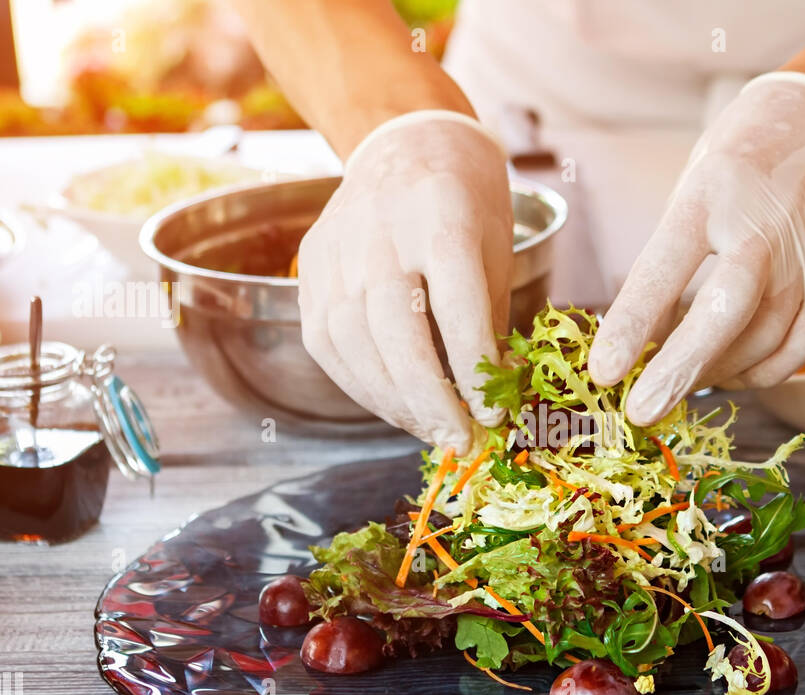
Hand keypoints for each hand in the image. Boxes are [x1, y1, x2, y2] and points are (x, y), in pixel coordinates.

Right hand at [298, 110, 511, 451]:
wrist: (402, 144)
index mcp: (440, 216)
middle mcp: (380, 231)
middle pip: (396, 329)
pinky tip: (393, 405)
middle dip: (428, 398)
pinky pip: (327, 342)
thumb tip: (490, 403)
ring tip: (428, 429)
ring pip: (353, 343)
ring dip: (393, 401)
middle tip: (457, 440)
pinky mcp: (309, 269)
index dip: (472, 368)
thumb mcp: (495, 251)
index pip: (454, 303)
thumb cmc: (464, 203)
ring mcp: (336, 249)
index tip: (491, 416)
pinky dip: (360, 385)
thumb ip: (489, 324)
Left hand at [588, 72, 804, 424]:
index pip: (663, 269)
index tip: (603, 371)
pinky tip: (733, 375)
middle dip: (679, 369)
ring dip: (715, 372)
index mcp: (710, 195)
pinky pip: (801, 345)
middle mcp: (763, 227)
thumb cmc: (744, 157)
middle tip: (642, 411)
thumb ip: (671, 256)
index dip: (630, 326)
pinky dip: (763, 371)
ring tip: (679, 383)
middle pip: (723, 312)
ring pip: (762, 339)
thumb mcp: (693, 185)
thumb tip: (639, 336)